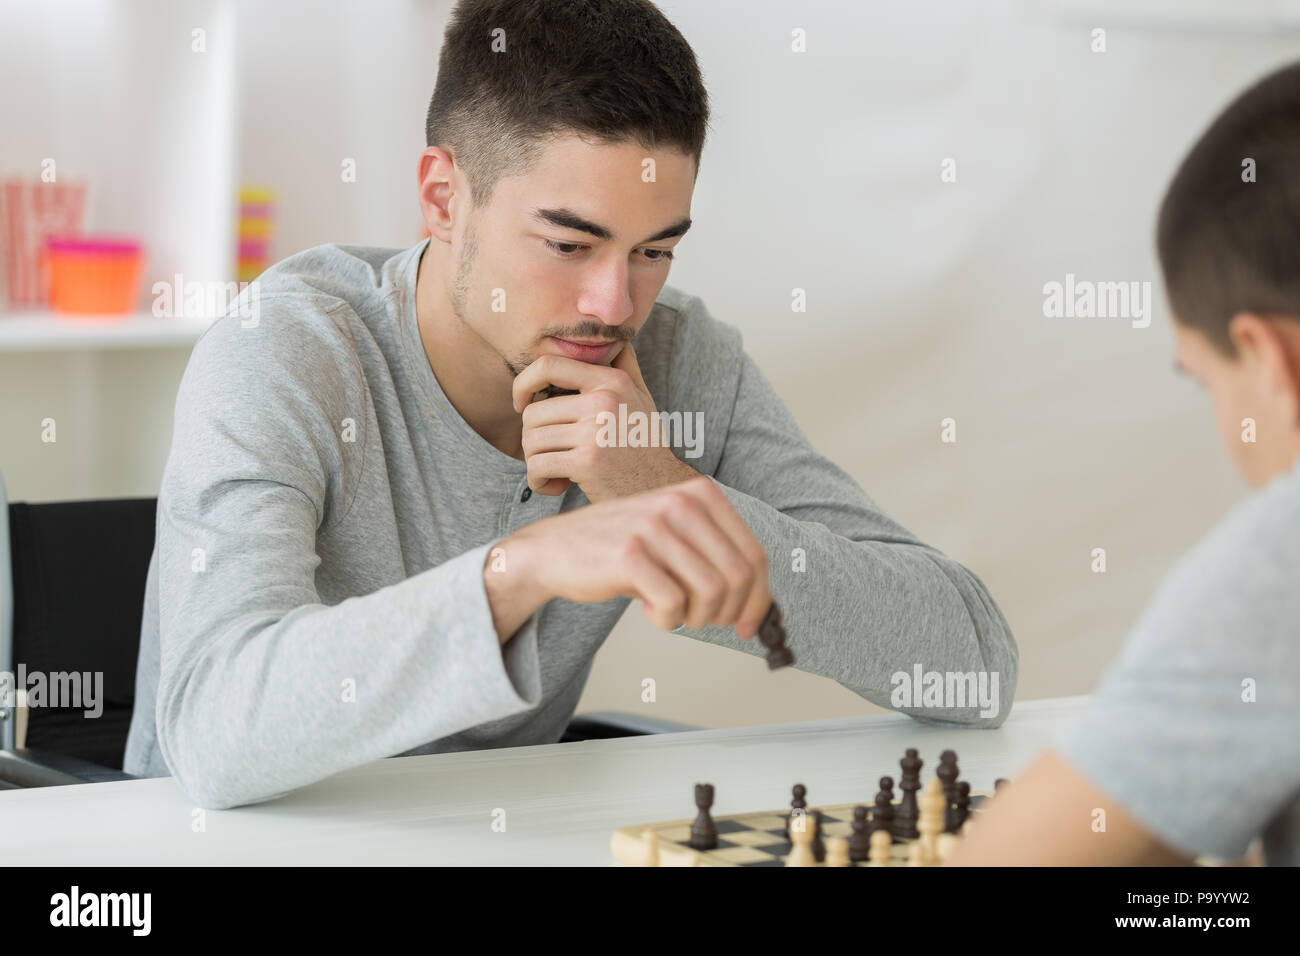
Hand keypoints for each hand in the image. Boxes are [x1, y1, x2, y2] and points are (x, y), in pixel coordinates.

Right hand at [482, 475, 770, 642]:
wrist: (552, 550)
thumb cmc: (618, 550)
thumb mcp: (674, 538)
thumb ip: (714, 558)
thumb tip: (761, 604)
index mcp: (700, 494)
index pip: (754, 555)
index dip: (759, 598)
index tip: (749, 625)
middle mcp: (681, 503)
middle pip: (738, 577)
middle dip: (728, 612)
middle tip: (704, 621)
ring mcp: (655, 526)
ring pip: (711, 592)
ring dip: (696, 617)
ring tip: (674, 612)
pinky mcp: (631, 554)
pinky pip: (674, 605)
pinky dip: (667, 620)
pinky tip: (648, 609)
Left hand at [510, 342, 697, 502]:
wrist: (662, 490)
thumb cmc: (645, 446)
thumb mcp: (641, 398)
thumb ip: (625, 365)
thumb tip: (614, 337)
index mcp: (612, 381)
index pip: (548, 365)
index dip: (523, 384)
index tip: (521, 404)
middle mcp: (604, 400)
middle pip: (533, 412)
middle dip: (533, 438)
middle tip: (552, 454)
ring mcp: (596, 431)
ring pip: (531, 441)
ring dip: (535, 462)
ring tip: (556, 471)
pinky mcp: (587, 462)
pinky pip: (538, 467)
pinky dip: (539, 481)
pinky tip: (556, 486)